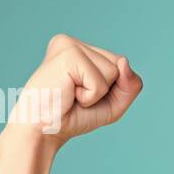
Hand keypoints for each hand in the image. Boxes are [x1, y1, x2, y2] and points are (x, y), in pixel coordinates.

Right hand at [2, 33, 143, 146]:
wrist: (43, 130)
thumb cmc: (73, 116)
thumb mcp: (113, 103)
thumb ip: (130, 84)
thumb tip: (124, 61)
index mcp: (80, 49)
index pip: (120, 64)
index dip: (111, 89)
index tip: (83, 95)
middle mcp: (73, 42)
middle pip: (120, 64)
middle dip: (106, 90)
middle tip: (76, 96)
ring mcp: (69, 45)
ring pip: (114, 71)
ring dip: (97, 93)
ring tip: (71, 94)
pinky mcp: (68, 54)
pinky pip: (101, 81)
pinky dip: (90, 96)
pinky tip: (68, 93)